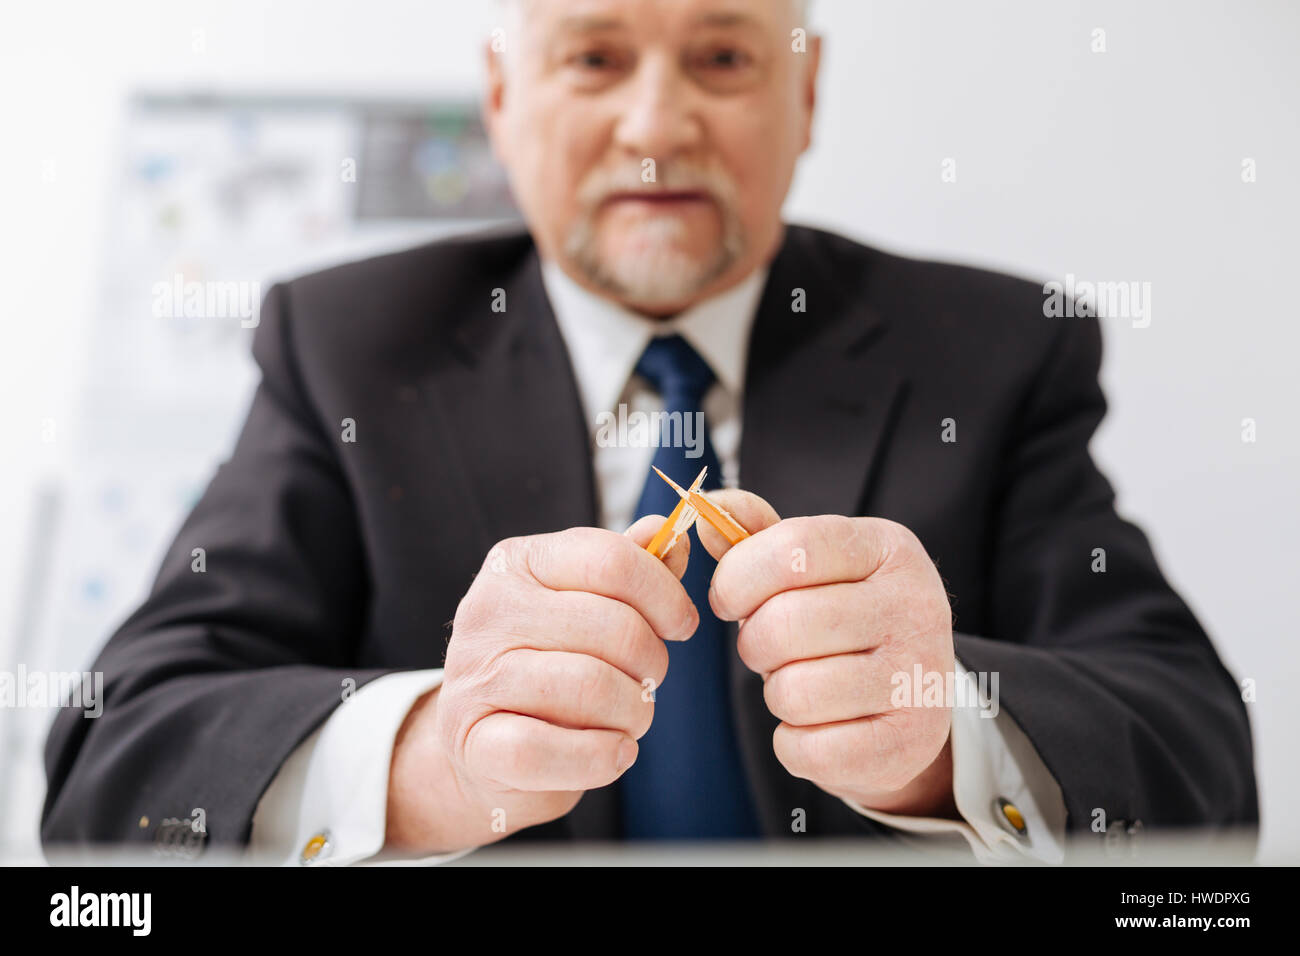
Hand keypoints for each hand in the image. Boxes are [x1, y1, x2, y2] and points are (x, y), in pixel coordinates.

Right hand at [385, 518, 696, 853]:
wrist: (486, 747)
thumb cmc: (549, 665)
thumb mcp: (585, 606)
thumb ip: (629, 571)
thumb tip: (673, 537)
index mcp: (519, 563)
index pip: (610, 560)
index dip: (664, 595)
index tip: (681, 625)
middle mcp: (489, 610)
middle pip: (613, 627)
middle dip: (653, 662)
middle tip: (649, 682)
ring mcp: (475, 677)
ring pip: (590, 687)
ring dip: (634, 711)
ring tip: (632, 718)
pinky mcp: (473, 743)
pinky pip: (549, 749)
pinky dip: (601, 756)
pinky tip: (614, 752)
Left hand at [694, 491, 957, 817]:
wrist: (915, 692)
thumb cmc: (845, 615)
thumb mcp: (813, 563)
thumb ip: (756, 534)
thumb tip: (706, 510)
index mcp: (889, 548)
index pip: (791, 550)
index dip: (737, 577)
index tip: (728, 598)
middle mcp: (917, 607)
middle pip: (783, 624)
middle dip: (753, 642)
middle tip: (766, 648)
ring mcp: (919, 678)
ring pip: (793, 691)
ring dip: (776, 693)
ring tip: (800, 682)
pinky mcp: (909, 743)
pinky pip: (808, 748)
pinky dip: (793, 742)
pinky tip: (817, 724)